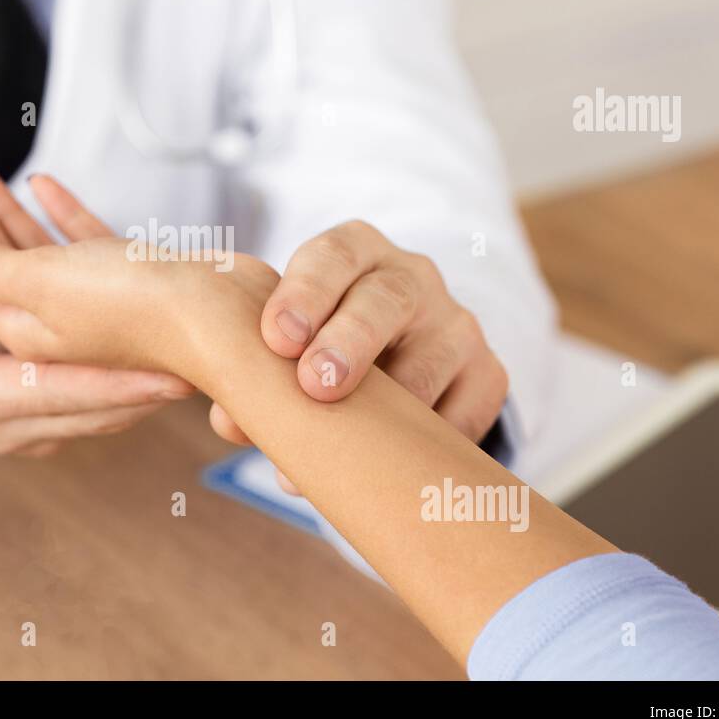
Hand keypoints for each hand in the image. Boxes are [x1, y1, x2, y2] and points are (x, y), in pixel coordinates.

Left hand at [0, 165, 277, 374]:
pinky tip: (42, 183)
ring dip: (2, 211)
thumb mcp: (46, 287)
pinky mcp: (131, 284)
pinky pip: (82, 246)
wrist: (232, 322)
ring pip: (33, 254)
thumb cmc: (142, 309)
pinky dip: (59, 215)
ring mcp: (94, 305)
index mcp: (25, 336)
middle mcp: (55, 325)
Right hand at [0, 166, 200, 452]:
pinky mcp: (49, 398)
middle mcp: (5, 421)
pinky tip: (157, 296)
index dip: (113, 385)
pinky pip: (99, 371)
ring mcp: (31, 416)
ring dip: (138, 342)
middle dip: (146, 367)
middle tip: (203, 336)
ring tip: (179, 293)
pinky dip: (125, 336)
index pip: (52, 395)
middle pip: (95, 403)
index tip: (174, 376)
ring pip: (103, 386)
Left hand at [208, 221, 507, 493]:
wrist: (395, 354)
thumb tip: (230, 421)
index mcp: (354, 252)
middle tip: (315, 385)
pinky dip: (433, 438)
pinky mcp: (487, 373)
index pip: (332, 255)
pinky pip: (470, 406)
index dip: (304, 293)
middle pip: (390, 296)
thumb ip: (255, 370)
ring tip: (346, 450)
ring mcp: (455, 323)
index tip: (278, 339)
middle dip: (351, 340)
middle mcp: (410, 277)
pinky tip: (399, 466)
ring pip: (437, 354)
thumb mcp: (289, 339)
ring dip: (391, 404)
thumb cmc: (319, 341)